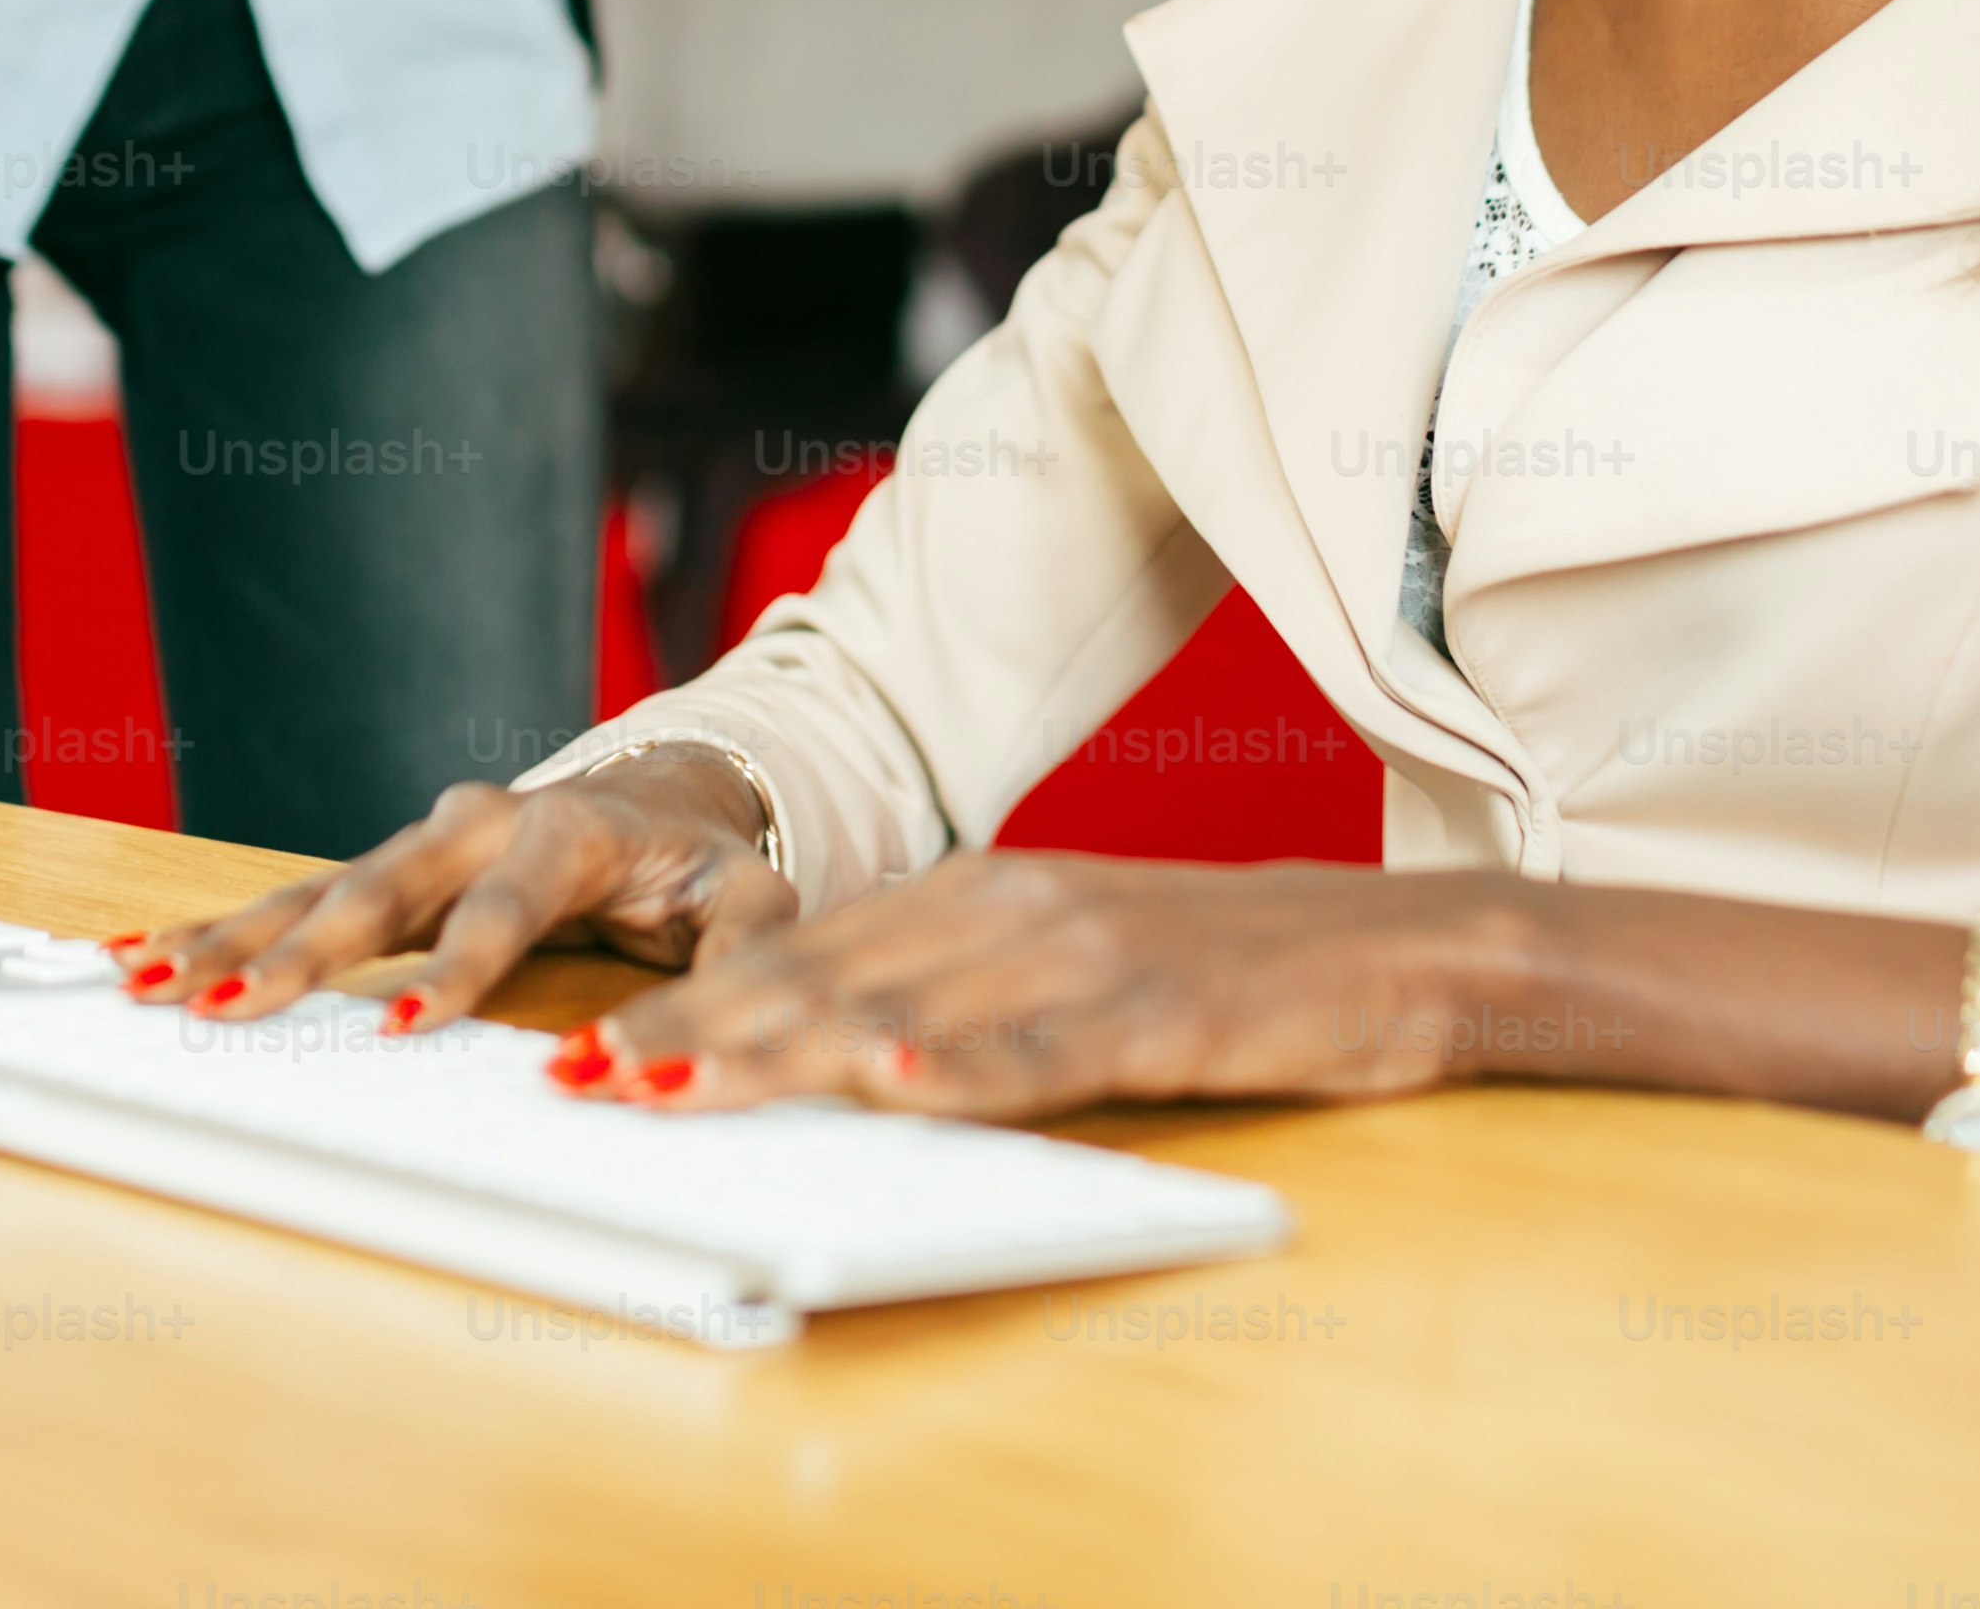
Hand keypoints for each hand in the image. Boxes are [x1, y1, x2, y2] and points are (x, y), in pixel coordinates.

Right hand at [110, 752, 790, 1035]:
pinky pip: (292, 895)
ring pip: (314, 891)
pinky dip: (216, 923)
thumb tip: (666, 1063)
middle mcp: (476, 823)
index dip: (460, 964)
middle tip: (228, 1002)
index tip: (411, 1022)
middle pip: (377, 893)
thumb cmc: (706, 863)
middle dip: (300, 951)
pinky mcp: (385, 867)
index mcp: (565, 831)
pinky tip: (137, 949)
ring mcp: (419, 840)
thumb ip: (731, 972)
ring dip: (228, 937)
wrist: (669, 790)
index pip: (506, 905)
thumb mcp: (753, 906)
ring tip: (144, 977)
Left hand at [545, 851, 1520, 1120]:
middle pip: (822, 976)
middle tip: (580, 1079)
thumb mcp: (1072, 960)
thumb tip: (832, 1053)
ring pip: (902, 1007)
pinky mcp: (1154, 1011)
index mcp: (984, 893)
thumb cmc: (1229, 970)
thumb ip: (959, 994)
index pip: (806, 951)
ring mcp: (1081, 954)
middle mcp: (1013, 907)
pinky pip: (1041, 1050)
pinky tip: (891, 1085)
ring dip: (778, 1051)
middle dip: (690, 1032)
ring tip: (675, 1086)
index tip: (586, 1048)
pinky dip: (961, 1069)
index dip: (689, 1000)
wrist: (1398, 946)